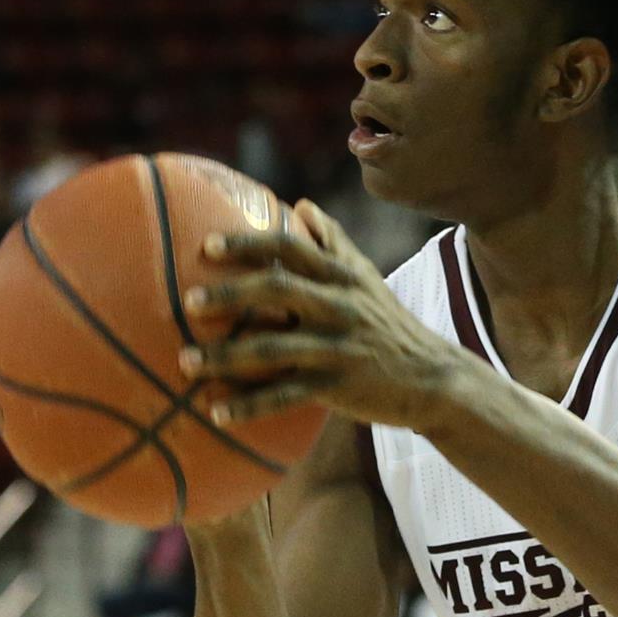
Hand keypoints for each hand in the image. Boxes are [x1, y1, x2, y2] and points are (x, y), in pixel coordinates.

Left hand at [179, 199, 471, 431]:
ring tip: (185, 362)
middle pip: (279, 291)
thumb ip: (333, 242)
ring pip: (274, 348)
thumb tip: (302, 204)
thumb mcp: (366, 278)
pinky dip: (249, 405)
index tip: (208, 245)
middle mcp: (338, 307)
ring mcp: (336, 347)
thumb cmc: (389, 324)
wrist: (432, 378)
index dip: (250, 244)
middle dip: (231, 294)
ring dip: (226, 357)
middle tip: (190, 300)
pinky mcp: (337, 386)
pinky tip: (216, 412)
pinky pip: (285, 396)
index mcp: (341, 277)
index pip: (292, 249)